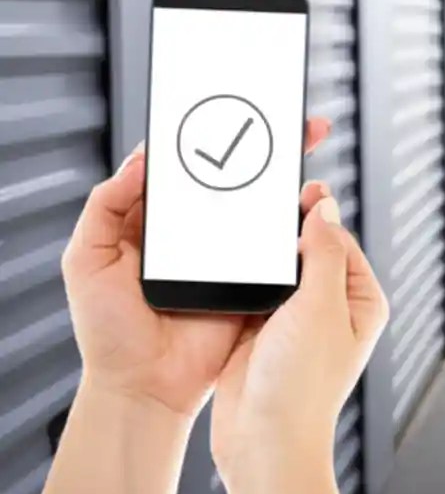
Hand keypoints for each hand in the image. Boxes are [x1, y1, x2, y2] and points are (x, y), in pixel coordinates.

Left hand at [61, 117, 332, 417]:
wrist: (145, 386)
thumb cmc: (109, 329)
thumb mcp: (86, 259)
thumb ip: (105, 206)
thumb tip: (140, 161)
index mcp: (161, 219)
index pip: (191, 166)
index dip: (214, 134)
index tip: (236, 107)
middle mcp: (201, 232)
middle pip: (241, 178)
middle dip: (272, 146)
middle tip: (297, 123)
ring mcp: (231, 255)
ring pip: (267, 208)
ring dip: (291, 182)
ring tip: (307, 159)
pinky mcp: (255, 281)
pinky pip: (281, 249)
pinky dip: (299, 229)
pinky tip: (309, 209)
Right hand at [211, 187, 388, 493]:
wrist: (262, 440)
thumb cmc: (301, 384)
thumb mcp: (319, 307)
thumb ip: (324, 254)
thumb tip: (326, 207)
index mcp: (360, 300)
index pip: (339, 239)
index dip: (316, 215)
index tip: (294, 187)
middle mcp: (333, 309)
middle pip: (307, 251)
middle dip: (284, 232)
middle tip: (259, 203)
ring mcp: (297, 322)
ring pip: (277, 271)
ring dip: (259, 255)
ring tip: (240, 229)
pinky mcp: (262, 333)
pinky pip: (252, 292)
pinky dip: (241, 278)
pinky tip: (225, 265)